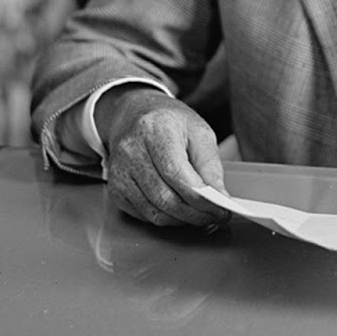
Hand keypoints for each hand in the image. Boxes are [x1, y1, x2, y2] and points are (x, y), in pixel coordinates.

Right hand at [98, 88, 228, 228]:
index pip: (176, 174)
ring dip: (182, 219)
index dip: (200, 198)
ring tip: (201, 214)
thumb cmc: (170, 122)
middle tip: (215, 215)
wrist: (136, 115)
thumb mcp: (199, 132)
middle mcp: (131, 151)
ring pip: (155, 212)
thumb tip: (220, 196)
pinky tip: (180, 209)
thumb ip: (211, 165)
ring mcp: (120, 172)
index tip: (221, 209)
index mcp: (155, 130)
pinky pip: (144, 215)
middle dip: (195, 214)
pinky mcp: (116, 189)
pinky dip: (166, 218)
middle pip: (165, 198)